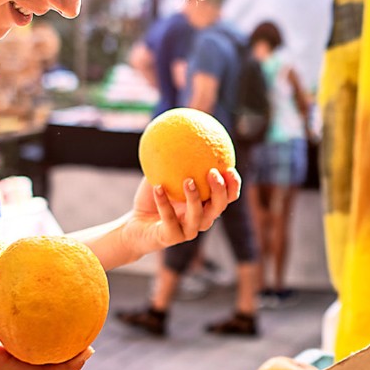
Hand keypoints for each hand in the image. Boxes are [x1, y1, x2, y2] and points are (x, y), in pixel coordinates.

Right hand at [0, 268, 94, 369]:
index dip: (66, 365)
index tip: (88, 351)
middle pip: (38, 365)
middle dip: (64, 353)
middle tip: (85, 332)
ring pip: (23, 354)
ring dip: (43, 343)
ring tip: (61, 320)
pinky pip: (6, 343)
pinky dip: (21, 332)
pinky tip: (22, 312)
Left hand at [127, 169, 241, 253]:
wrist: (135, 226)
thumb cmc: (152, 198)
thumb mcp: (162, 175)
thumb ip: (172, 159)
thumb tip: (176, 132)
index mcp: (205, 205)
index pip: (227, 197)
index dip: (233, 185)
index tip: (230, 168)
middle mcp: (201, 219)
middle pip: (219, 207)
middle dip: (220, 191)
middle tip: (213, 173)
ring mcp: (187, 231)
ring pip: (199, 217)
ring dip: (195, 198)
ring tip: (188, 180)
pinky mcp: (171, 238)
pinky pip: (169, 220)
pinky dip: (163, 203)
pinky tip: (158, 188)